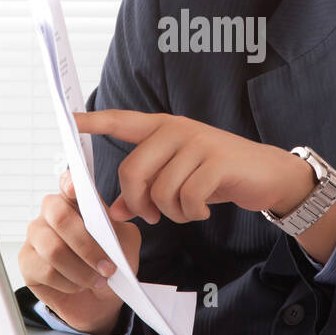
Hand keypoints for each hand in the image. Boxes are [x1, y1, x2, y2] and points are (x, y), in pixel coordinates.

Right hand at [17, 168, 140, 334]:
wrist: (101, 299)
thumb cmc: (110, 264)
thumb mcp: (124, 243)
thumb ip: (115, 228)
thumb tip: (104, 224)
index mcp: (76, 201)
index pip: (68, 183)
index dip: (69, 183)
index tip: (75, 188)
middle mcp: (51, 214)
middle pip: (59, 216)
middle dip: (86, 244)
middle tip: (108, 267)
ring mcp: (36, 237)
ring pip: (53, 249)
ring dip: (82, 270)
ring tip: (97, 280)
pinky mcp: (27, 262)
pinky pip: (46, 271)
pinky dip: (69, 283)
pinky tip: (78, 286)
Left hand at [73, 110, 317, 224]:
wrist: (267, 174)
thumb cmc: (217, 175)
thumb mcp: (178, 180)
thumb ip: (144, 191)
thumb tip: (114, 211)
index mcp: (162, 129)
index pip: (121, 121)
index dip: (94, 120)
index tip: (68, 117)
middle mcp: (176, 129)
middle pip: (132, 171)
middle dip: (139, 203)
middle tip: (155, 216)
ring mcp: (197, 143)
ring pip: (160, 191)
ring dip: (171, 212)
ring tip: (187, 210)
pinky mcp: (216, 162)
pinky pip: (186, 198)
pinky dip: (192, 213)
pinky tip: (203, 209)